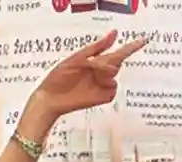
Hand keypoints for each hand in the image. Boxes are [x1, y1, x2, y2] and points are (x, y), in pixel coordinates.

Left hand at [29, 30, 147, 127]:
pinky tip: (91, 90)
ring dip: (103, 75)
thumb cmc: (57, 78)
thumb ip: (96, 48)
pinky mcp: (102, 97)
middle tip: (92, 66)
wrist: (48, 99)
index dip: (130, 47)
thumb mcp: (75, 59)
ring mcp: (101, 86)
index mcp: (94, 62)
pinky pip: (112, 90)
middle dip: (106, 62)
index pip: (116, 54)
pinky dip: (105, 87)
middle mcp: (100, 73)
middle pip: (116, 63)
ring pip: (114, 76)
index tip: (143, 41)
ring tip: (87, 79)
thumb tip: (115, 33)